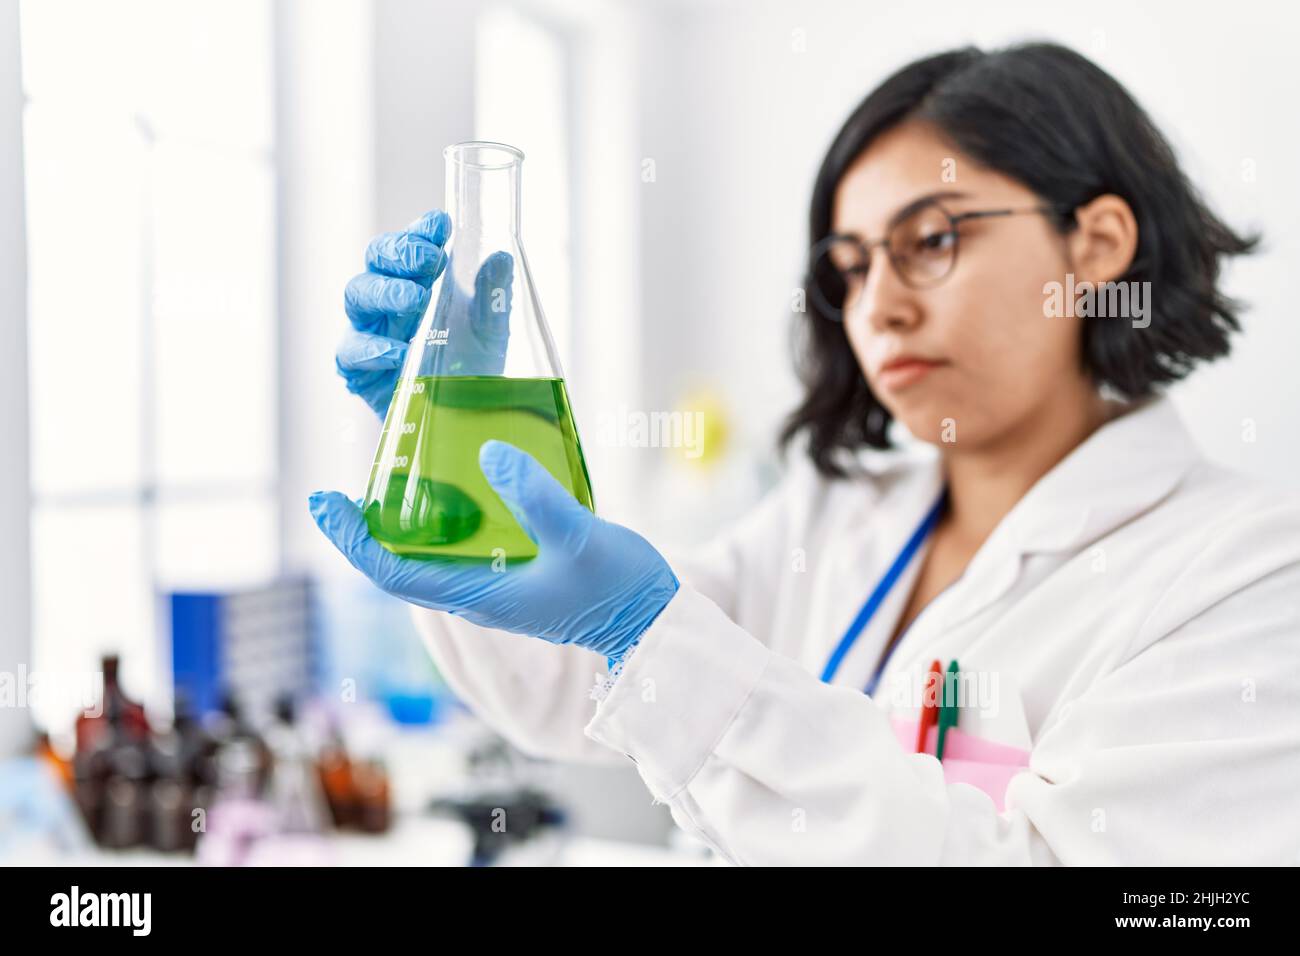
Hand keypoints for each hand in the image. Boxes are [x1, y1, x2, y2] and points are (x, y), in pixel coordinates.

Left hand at [308, 440, 679, 660]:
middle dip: (369, 526)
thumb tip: (489, 454)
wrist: (655, 625)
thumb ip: (534, 496)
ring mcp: (496, 588)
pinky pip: (464, 548)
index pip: (393, 572)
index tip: (327, 502)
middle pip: (402, 564)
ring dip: (406, 521)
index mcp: (480, 595)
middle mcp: (477, 595)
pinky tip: (459, 484)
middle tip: (351, 480)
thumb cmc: (620, 588)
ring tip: (397, 474)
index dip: (354, 538)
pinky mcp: (516, 578)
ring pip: (432, 556)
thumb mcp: (579, 536)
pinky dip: (447, 519)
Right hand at [337, 209, 514, 419]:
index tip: (440, 225)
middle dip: (399, 252)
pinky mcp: (358, 368)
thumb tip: (500, 259)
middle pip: (376, 259)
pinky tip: (399, 353)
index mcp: (419, 282)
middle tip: (430, 260)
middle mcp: (389, 300)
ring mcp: (370, 331)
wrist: (458, 424)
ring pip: (357, 294)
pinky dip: (373, 348)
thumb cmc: (468, 371)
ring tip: (416, 300)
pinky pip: (351, 350)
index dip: (420, 231)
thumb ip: (492, 299)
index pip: (412, 245)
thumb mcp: (490, 334)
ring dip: (386, 292)